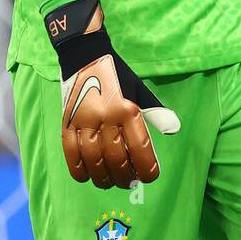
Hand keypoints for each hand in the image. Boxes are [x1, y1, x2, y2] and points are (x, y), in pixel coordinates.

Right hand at [45, 0, 180, 187]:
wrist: (84, 56)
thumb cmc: (117, 77)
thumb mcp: (140, 91)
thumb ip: (155, 112)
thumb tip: (174, 129)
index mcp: (127, 109)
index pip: (140, 148)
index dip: (147, 168)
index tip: (150, 176)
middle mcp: (106, 117)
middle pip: (117, 158)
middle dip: (127, 177)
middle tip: (132, 183)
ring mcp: (84, 121)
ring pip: (94, 160)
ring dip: (105, 178)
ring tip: (112, 182)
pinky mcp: (67, 123)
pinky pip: (71, 154)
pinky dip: (79, 170)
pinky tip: (88, 177)